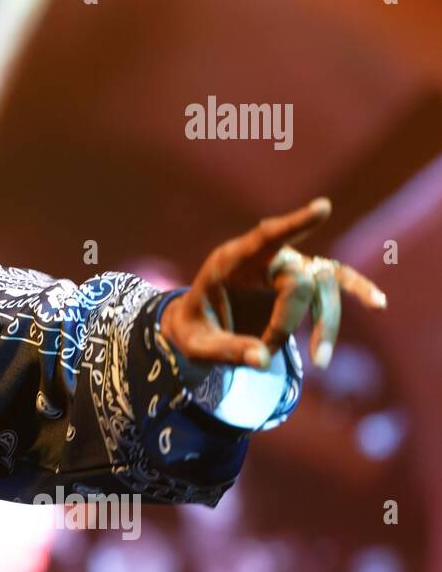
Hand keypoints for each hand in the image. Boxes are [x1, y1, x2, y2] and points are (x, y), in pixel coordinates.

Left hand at [160, 197, 386, 374]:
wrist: (198, 328)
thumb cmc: (194, 331)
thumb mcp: (196, 345)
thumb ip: (225, 350)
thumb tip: (263, 360)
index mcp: (230, 261)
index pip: (264, 236)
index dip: (293, 224)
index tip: (324, 208)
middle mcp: (263, 258)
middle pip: (297, 280)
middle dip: (287, 321)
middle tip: (265, 352)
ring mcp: (286, 268)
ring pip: (321, 287)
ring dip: (326, 325)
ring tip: (321, 362)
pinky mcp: (302, 284)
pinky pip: (335, 284)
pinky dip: (356, 291)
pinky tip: (378, 302)